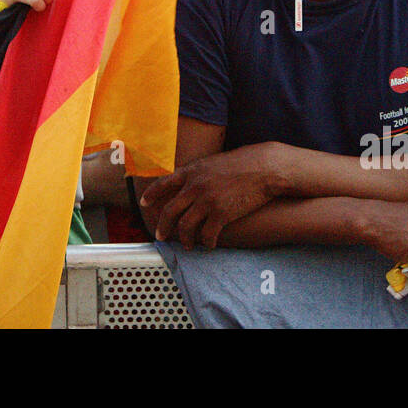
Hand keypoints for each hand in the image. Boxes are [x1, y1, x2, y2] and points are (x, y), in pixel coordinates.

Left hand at [140, 143, 282, 248]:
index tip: (143, 203)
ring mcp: (207, 200)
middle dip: (163, 226)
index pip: (163, 183)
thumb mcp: (212, 162)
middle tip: (161, 235)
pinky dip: (207, 242)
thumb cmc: (242, 164)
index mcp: (191, 171)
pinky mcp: (221, 213)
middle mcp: (195, 186)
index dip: (151, 195)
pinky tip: (210, 244)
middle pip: (169, 211)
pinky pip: (207, 234)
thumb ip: (197, 173)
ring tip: (188, 244)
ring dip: (185, 239)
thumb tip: (187, 183)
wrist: (263, 168)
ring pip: (185, 227)